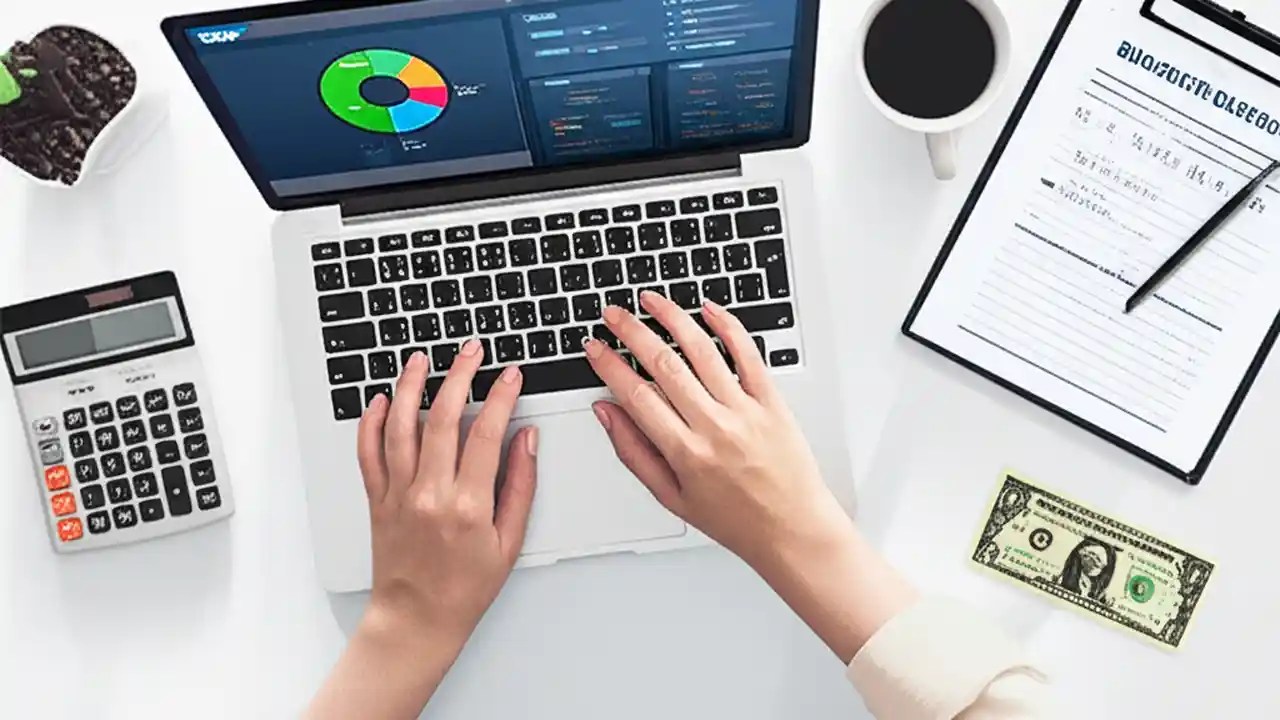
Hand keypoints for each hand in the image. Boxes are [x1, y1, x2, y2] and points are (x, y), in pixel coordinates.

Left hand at [308, 341, 537, 718]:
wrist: (417, 620)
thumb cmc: (465, 588)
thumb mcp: (509, 541)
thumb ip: (520, 485)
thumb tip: (526, 440)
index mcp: (468, 505)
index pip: (486, 433)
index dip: (501, 396)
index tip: (510, 375)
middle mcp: (429, 494)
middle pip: (442, 418)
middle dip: (459, 375)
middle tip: (470, 351)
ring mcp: (398, 495)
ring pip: (400, 427)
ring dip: (411, 386)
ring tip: (421, 359)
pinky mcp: (377, 500)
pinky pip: (369, 453)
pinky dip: (372, 423)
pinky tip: (382, 400)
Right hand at [584, 293, 914, 662]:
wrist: (793, 529)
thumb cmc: (735, 519)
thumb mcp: (671, 497)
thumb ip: (634, 452)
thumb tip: (606, 413)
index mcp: (686, 453)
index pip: (636, 395)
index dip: (609, 365)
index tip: (595, 348)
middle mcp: (714, 427)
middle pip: (664, 364)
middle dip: (632, 332)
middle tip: (613, 314)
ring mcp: (745, 410)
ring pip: (702, 350)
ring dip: (672, 318)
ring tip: (652, 300)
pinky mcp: (771, 400)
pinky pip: (747, 354)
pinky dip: (727, 326)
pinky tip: (708, 309)